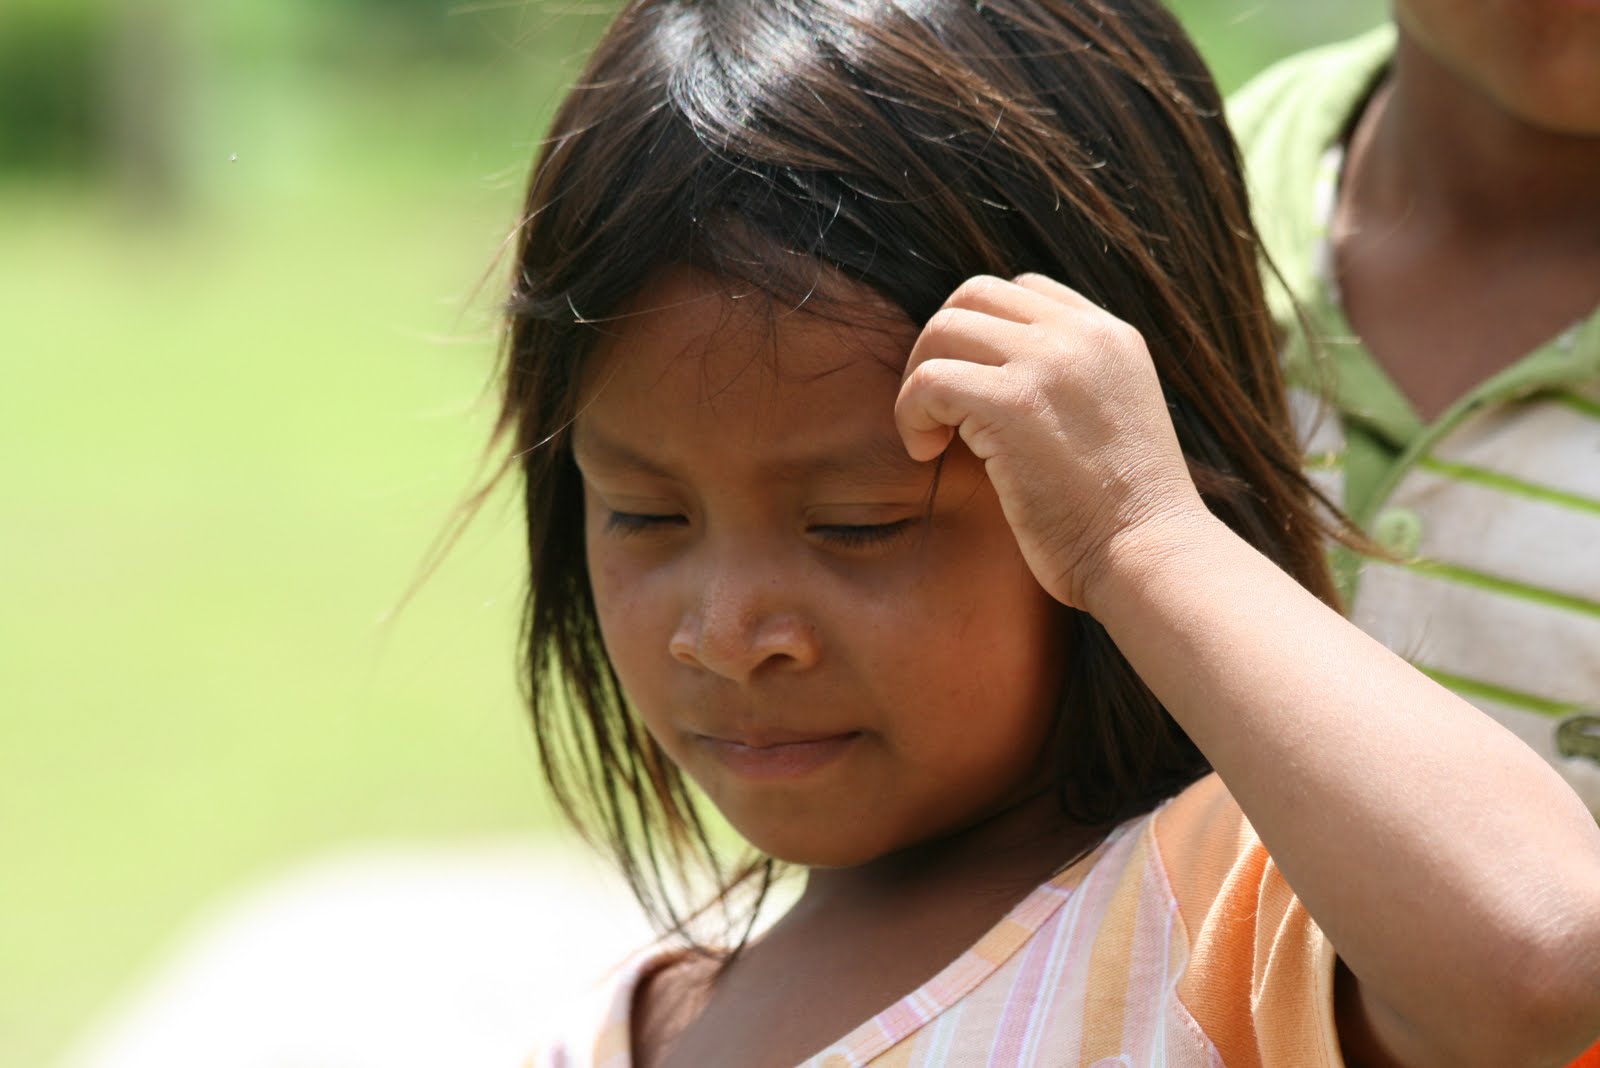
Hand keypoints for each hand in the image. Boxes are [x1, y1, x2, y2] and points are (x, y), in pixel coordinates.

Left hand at [894, 273, 1207, 611]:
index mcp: (1111, 337)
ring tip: (932, 438)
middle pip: (973, 295)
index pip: (1024, 290)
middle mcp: (1083, 336)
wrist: (1150, 556)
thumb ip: (1066, 385)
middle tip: (939, 413)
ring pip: (943, 329)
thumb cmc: (1122, 519)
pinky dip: (910, 414)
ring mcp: (1050, 363)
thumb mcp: (1109, 421)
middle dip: (939, 349)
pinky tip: (927, 454)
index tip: (975, 395)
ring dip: (919, 382)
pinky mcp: (1014, 404)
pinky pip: (928, 380)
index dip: (982, 336)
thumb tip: (986, 377)